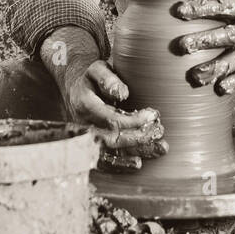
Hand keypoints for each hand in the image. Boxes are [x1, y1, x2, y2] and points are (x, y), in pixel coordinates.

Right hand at [42, 27, 166, 171]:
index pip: (111, 120)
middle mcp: (83, 125)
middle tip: (160, 131)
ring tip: (160, 149)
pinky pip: (103, 161)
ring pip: (110, 153)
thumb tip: (122, 94)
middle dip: (139, 138)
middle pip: (112, 139)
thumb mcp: (97, 69)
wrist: (74, 89)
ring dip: (136, 153)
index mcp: (84, 105)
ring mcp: (85, 139)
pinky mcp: (89, 147)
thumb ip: (108, 79)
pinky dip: (121, 164)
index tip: (153, 114)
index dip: (134, 120)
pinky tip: (139, 163)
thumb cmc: (91, 78)